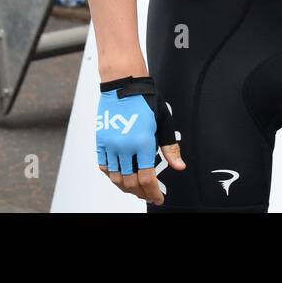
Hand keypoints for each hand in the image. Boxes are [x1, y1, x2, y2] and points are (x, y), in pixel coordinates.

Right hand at [95, 76, 185, 205]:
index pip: (147, 179)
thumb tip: (180, 166)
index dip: (153, 193)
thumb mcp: (164, 122)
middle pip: (131, 183)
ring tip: (135, 189)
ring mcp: (110, 145)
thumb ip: (170, 148)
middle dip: (141, 193)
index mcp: (143, 142)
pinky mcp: (101, 141)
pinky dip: (112, 175)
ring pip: (116, 178)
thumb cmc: (145, 100)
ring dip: (126, 187)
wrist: (123, 84)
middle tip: (148, 196)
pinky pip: (104, 167)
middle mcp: (125, 147)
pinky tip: (120, 176)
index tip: (158, 198)